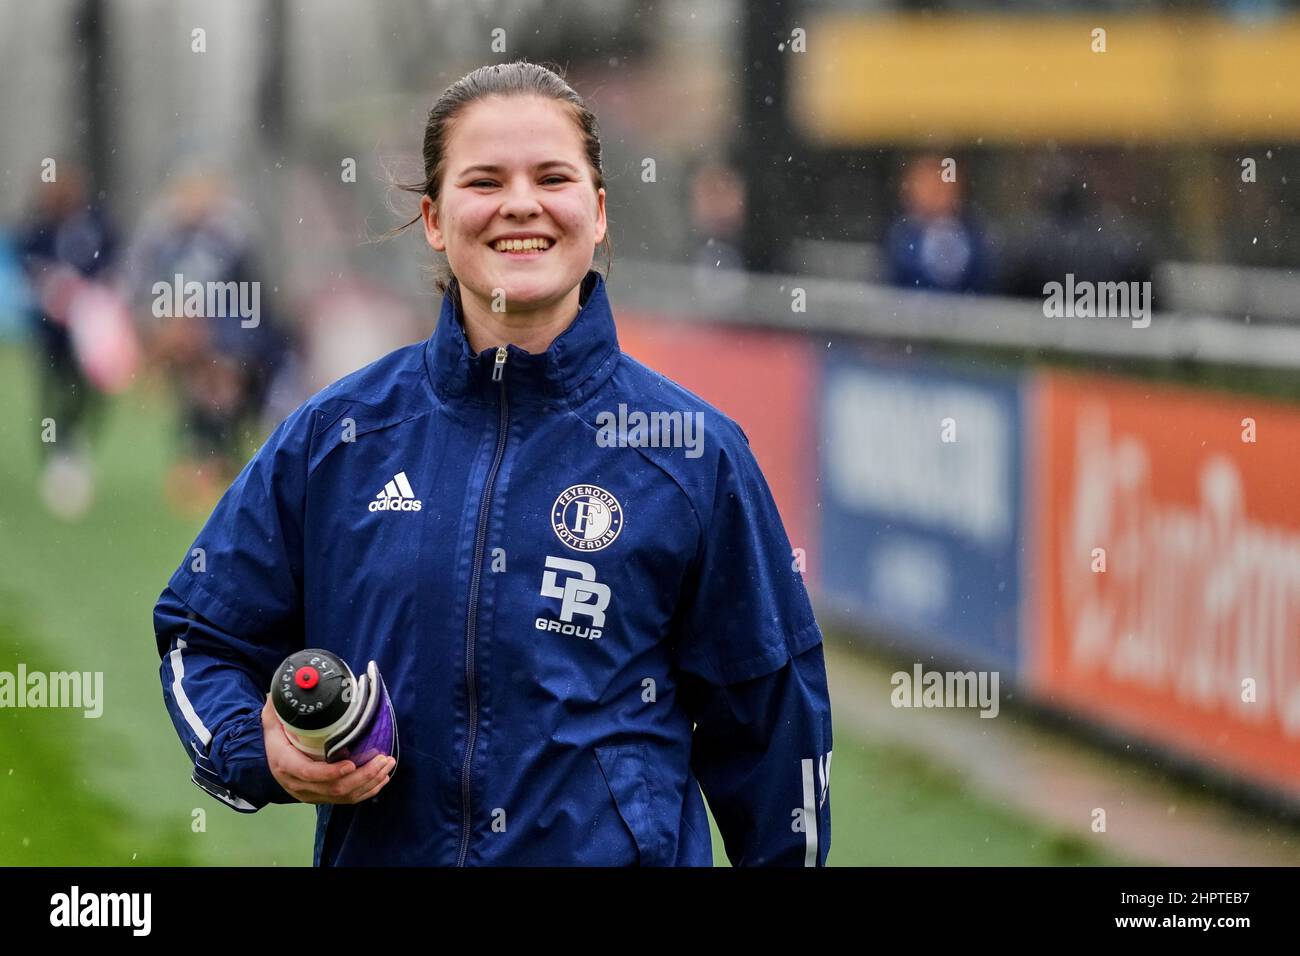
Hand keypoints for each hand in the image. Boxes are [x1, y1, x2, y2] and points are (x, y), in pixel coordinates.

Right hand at [261, 696, 394, 803]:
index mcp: (286, 765)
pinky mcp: (321, 798)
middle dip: (363, 776)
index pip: (309, 773)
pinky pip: (347, 800)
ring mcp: (311, 794)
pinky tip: (381, 779)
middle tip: (382, 760)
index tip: (351, 764)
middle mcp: (298, 784)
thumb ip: (277, 708)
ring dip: (369, 782)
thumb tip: (289, 686)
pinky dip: (366, 791)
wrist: (269, 761)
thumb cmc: (275, 738)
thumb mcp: (272, 722)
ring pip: (344, 796)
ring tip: (387, 765)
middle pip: (334, 788)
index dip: (331, 772)